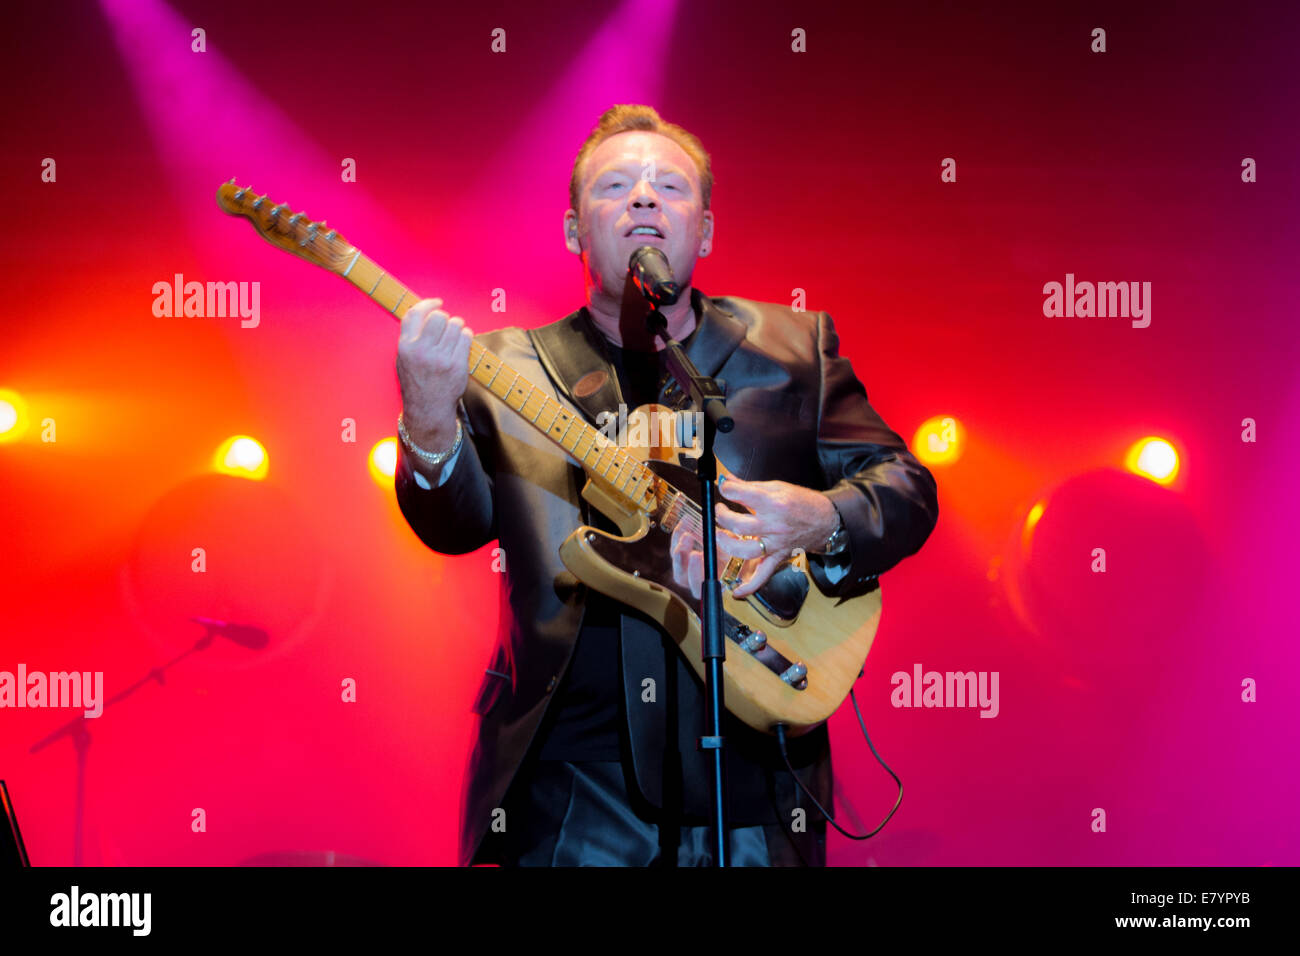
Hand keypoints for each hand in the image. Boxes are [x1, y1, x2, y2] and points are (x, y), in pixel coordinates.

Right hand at [396, 298, 473, 449]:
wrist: (428, 408)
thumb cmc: (418, 381)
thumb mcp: (404, 358)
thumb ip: (411, 336)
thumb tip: (426, 310)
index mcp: (405, 347)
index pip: (414, 314)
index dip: (427, 304)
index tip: (437, 303)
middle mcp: (422, 351)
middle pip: (438, 316)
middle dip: (445, 318)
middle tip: (447, 328)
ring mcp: (440, 359)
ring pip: (455, 325)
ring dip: (458, 327)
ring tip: (454, 338)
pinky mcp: (457, 365)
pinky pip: (466, 337)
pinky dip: (466, 336)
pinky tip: (462, 344)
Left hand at [668, 476, 840, 599]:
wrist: (826, 520)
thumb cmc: (803, 502)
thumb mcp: (776, 487)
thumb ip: (749, 486)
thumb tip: (727, 481)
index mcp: (774, 503)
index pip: (742, 495)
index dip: (727, 490)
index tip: (724, 488)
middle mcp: (775, 525)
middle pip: (739, 526)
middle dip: (723, 517)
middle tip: (720, 511)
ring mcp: (776, 544)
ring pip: (745, 550)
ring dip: (727, 544)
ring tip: (720, 535)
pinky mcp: (778, 557)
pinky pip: (763, 575)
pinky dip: (750, 586)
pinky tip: (737, 591)